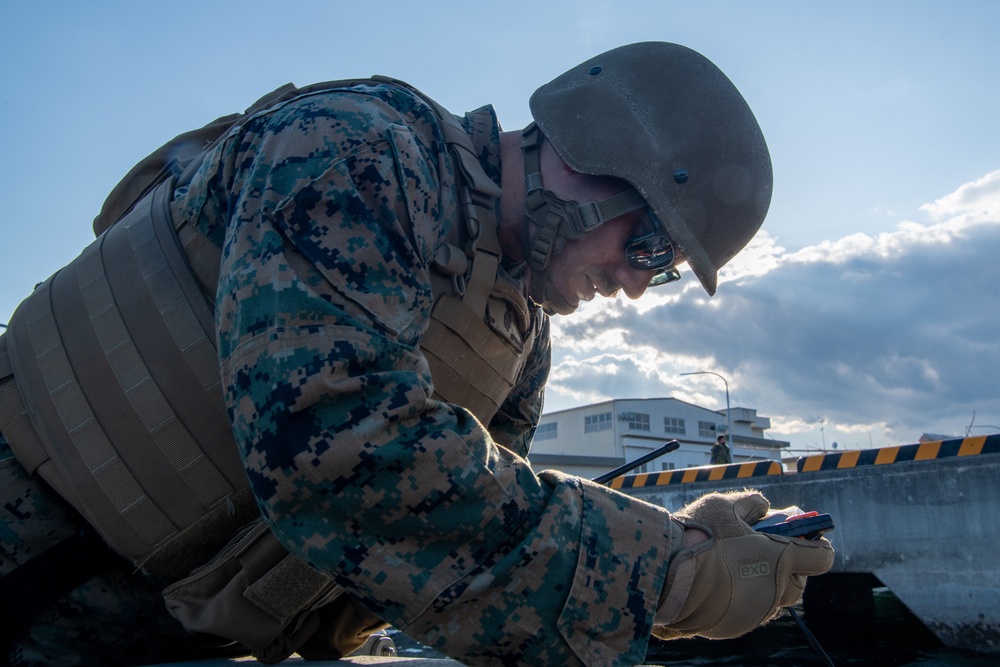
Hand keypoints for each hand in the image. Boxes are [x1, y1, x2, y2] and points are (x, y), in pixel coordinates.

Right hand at [654, 490, 833, 639]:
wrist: (666, 574)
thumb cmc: (698, 534)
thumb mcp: (724, 504)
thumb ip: (750, 504)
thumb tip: (763, 507)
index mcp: (782, 558)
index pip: (821, 557)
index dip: (816, 546)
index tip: (805, 538)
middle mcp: (776, 589)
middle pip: (797, 582)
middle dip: (788, 567)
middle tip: (765, 550)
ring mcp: (757, 611)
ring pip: (773, 598)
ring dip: (764, 583)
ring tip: (737, 566)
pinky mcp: (737, 626)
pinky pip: (749, 611)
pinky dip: (742, 597)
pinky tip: (721, 583)